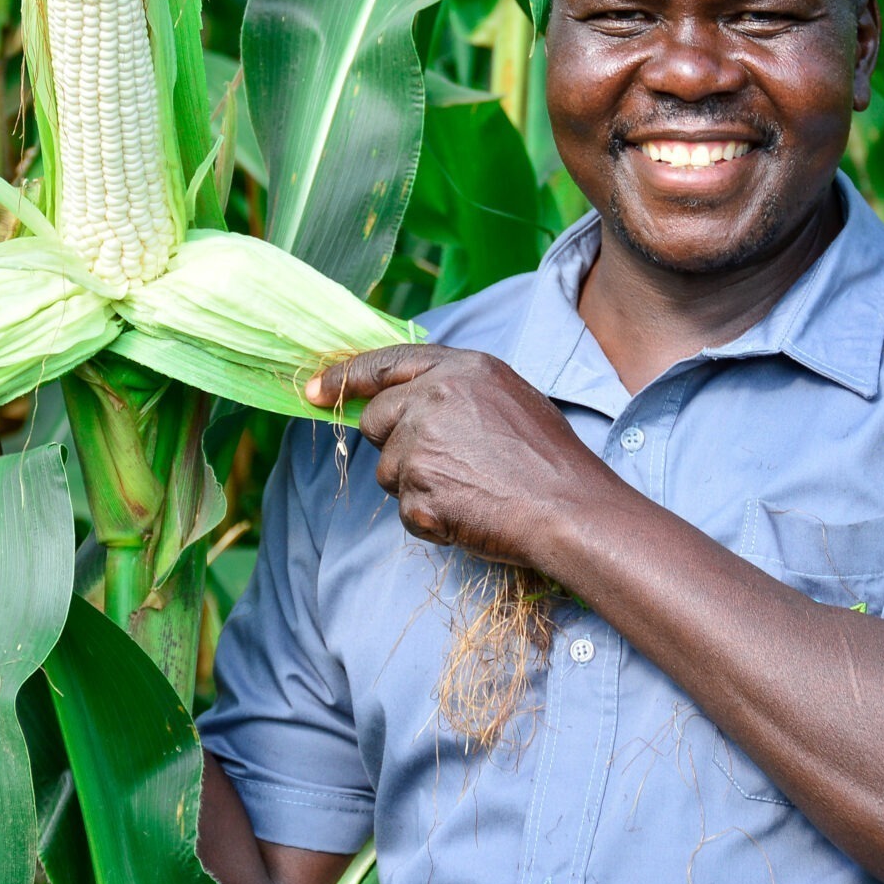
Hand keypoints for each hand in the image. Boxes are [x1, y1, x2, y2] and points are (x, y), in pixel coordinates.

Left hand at [305, 345, 623, 567]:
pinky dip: (431, 518)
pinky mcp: (418, 494)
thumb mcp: (507, 396)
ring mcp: (421, 448)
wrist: (568, 508)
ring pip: (388, 471)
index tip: (315, 389)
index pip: (384, 364)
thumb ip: (455, 389)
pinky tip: (470, 512)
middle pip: (375, 422)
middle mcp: (432, 400)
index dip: (343, 377)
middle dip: (394, 445)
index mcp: (459, 369)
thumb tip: (408, 401)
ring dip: (416, 485)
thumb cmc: (547, 456)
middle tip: (443, 463)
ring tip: (468, 488)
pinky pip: (407, 510)